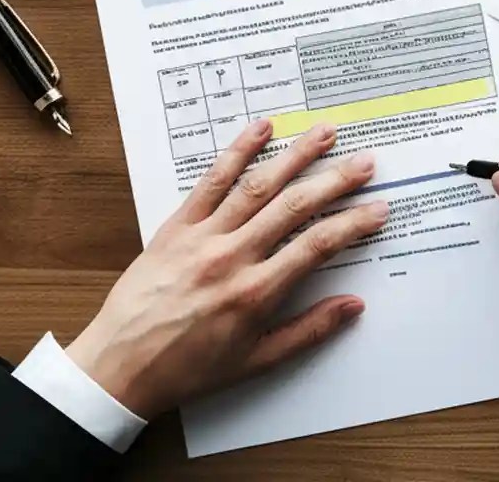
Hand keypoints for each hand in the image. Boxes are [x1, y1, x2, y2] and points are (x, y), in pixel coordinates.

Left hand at [65, 119, 387, 418]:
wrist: (121, 366)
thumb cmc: (189, 369)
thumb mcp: (256, 361)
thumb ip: (308, 331)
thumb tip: (353, 306)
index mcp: (256, 293)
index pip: (317, 246)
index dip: (353, 224)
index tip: (378, 208)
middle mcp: (233, 257)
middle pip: (295, 206)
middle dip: (335, 180)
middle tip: (366, 162)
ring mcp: (203, 237)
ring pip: (258, 186)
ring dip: (295, 156)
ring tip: (325, 134)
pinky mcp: (177, 226)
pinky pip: (211, 182)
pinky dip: (237, 152)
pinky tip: (260, 129)